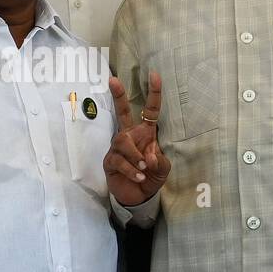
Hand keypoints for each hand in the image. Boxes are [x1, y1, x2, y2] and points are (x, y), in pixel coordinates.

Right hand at [104, 71, 170, 206]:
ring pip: (123, 142)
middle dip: (118, 96)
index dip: (154, 93)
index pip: (150, 110)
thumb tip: (149, 157)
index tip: (154, 75)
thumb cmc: (151, 176)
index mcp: (145, 133)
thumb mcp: (163, 168)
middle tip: (113, 79)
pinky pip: (119, 161)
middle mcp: (129, 136)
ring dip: (135, 155)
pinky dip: (131, 170)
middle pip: (122, 113)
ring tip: (144, 168)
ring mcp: (117, 148)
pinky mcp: (110, 162)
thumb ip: (159, 160)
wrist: (138, 196)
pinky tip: (139, 177)